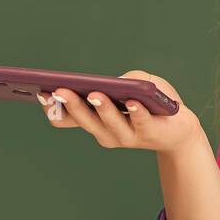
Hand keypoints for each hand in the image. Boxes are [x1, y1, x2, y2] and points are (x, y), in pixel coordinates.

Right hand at [39, 70, 204, 153]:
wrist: (179, 130)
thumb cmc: (150, 103)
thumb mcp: (133, 85)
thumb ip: (118, 82)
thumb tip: (113, 85)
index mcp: (96, 122)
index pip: (68, 119)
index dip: (54, 108)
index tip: (40, 94)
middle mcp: (107, 134)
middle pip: (86, 120)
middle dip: (73, 105)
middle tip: (60, 91)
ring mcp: (127, 137)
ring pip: (111, 123)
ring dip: (103, 109)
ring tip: (95, 94)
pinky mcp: (151, 133)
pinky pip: (142, 122)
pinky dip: (137, 112)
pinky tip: (133, 102)